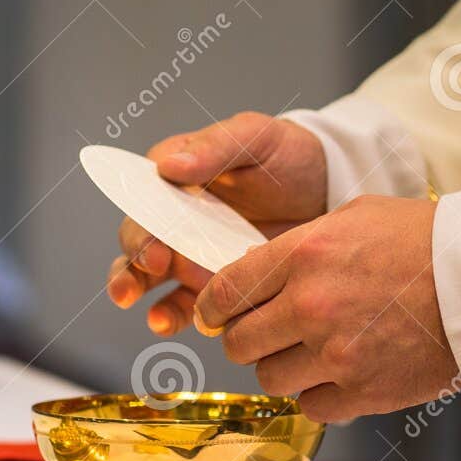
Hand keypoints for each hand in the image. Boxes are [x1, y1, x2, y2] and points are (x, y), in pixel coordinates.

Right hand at [106, 112, 327, 334]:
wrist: (327, 189)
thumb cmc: (287, 154)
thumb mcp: (255, 137)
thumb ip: (215, 147)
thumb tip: (168, 166)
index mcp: (175, 176)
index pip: (142, 199)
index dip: (141, 224)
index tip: (154, 246)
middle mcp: (173, 216)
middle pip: (137, 241)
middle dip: (133, 264)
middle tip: (151, 272)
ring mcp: (189, 251)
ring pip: (147, 275)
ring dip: (138, 292)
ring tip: (154, 316)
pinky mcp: (209, 280)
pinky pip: (181, 302)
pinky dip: (170, 314)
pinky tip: (168, 323)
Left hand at [194, 195, 458, 421]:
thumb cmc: (425, 241)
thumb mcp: (355, 216)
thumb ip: (299, 244)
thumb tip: (254, 270)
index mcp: (303, 256)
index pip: (224, 292)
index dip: (213, 307)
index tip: (217, 315)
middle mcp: (311, 306)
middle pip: (238, 342)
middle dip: (246, 339)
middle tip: (266, 335)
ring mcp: (336, 353)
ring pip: (269, 378)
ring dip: (283, 368)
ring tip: (310, 353)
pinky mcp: (363, 390)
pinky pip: (310, 405)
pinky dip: (319, 393)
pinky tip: (339, 373)